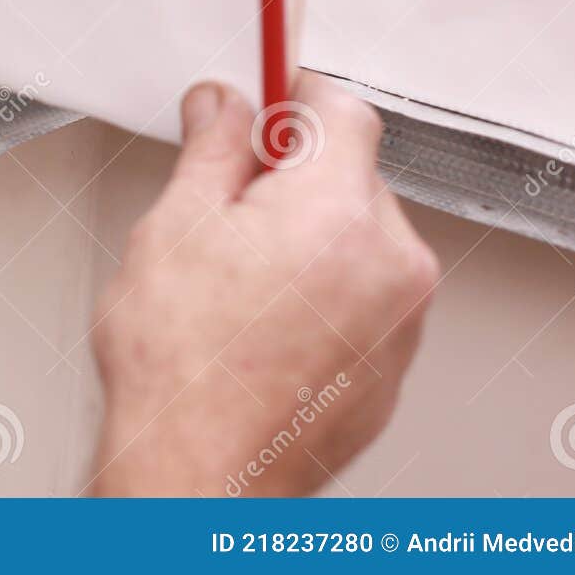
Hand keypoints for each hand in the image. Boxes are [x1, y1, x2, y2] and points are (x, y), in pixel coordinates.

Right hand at [88, 74, 438, 496]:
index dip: (294, 96)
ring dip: (310, 236)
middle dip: (292, 177)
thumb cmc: (182, 371)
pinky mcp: (392, 367)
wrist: (200, 478)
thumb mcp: (175, 227)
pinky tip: (261, 320)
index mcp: (337, 212)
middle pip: (351, 176)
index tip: (264, 99)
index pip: (341, 110)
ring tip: (236, 279)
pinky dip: (325, 292)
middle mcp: (390, 262)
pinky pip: (366, 297)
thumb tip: (222, 106)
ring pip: (359, 238)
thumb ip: (211, 151)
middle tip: (226, 205)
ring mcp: (399, 321)